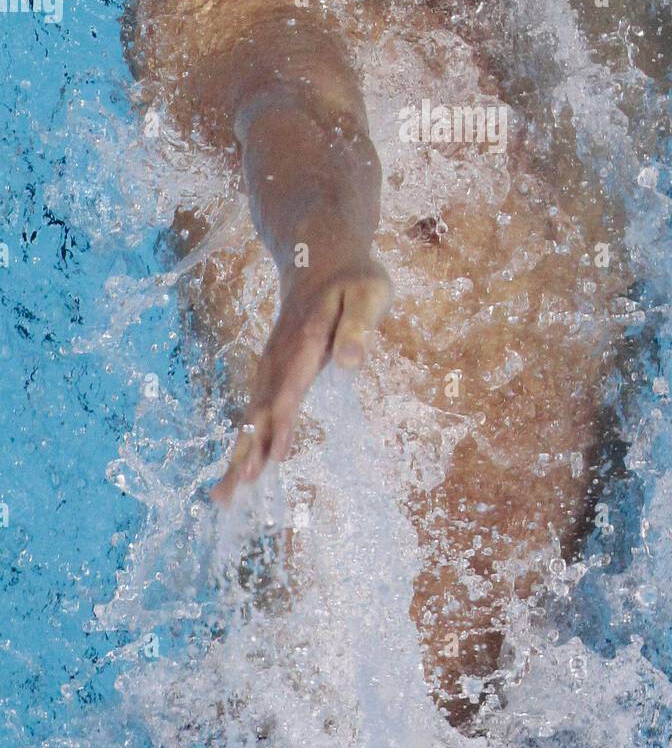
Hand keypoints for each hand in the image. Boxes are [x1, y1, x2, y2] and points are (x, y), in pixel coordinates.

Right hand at [212, 260, 391, 504]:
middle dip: (244, 453)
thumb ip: (358, 327)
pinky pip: (256, 405)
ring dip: (239, 451)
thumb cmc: (353, 278)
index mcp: (305, 342)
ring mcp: (272, 361)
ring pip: (252, 411)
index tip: (272, 460)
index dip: (280, 425)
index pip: (290, 391)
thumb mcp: (369, 295)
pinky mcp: (272, 366)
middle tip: (228, 496)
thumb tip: (350, 362)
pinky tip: (242, 463)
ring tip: (225, 494)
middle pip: (259, 410)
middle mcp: (280, 356)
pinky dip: (245, 436)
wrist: (319, 251)